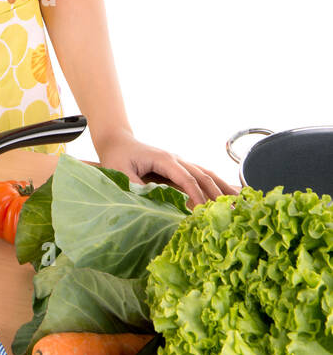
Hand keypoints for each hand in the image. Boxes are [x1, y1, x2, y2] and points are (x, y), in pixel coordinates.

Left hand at [94, 131, 238, 207]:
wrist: (117, 142)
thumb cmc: (117, 157)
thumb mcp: (120, 172)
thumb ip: (136, 187)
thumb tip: (152, 204)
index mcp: (163, 159)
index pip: (186, 179)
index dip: (196, 196)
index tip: (203, 212)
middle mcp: (176, 159)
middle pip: (202, 176)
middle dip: (216, 194)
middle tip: (229, 212)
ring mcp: (180, 163)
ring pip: (206, 175)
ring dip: (221, 188)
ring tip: (237, 204)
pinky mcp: (179, 168)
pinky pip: (202, 176)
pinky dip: (217, 185)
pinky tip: (229, 195)